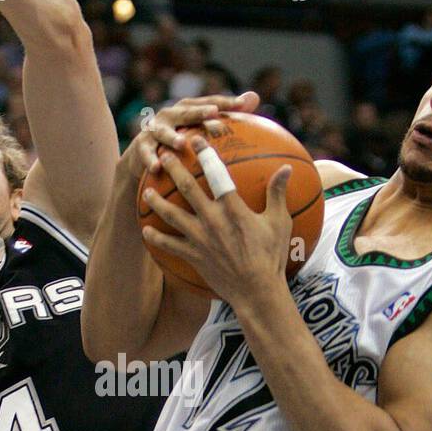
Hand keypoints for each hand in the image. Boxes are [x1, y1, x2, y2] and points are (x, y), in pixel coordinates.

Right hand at [124, 91, 259, 181]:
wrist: (143, 157)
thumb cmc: (179, 142)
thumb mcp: (200, 129)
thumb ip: (226, 115)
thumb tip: (255, 97)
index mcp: (188, 109)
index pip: (210, 103)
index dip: (225, 102)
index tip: (243, 104)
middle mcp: (171, 115)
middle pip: (186, 111)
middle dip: (198, 111)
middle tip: (213, 113)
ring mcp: (154, 129)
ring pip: (163, 131)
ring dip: (171, 137)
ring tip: (182, 144)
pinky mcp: (141, 146)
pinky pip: (146, 153)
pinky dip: (150, 159)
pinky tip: (157, 168)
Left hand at [141, 137, 292, 307]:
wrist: (256, 292)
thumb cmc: (271, 257)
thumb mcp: (279, 223)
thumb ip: (277, 194)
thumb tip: (286, 168)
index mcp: (233, 209)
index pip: (216, 175)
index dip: (205, 155)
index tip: (195, 138)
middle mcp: (213, 221)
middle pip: (187, 189)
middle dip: (173, 169)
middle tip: (162, 155)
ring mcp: (200, 239)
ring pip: (172, 215)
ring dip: (157, 201)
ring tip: (146, 191)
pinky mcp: (194, 256)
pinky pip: (170, 246)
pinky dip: (156, 238)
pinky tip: (145, 231)